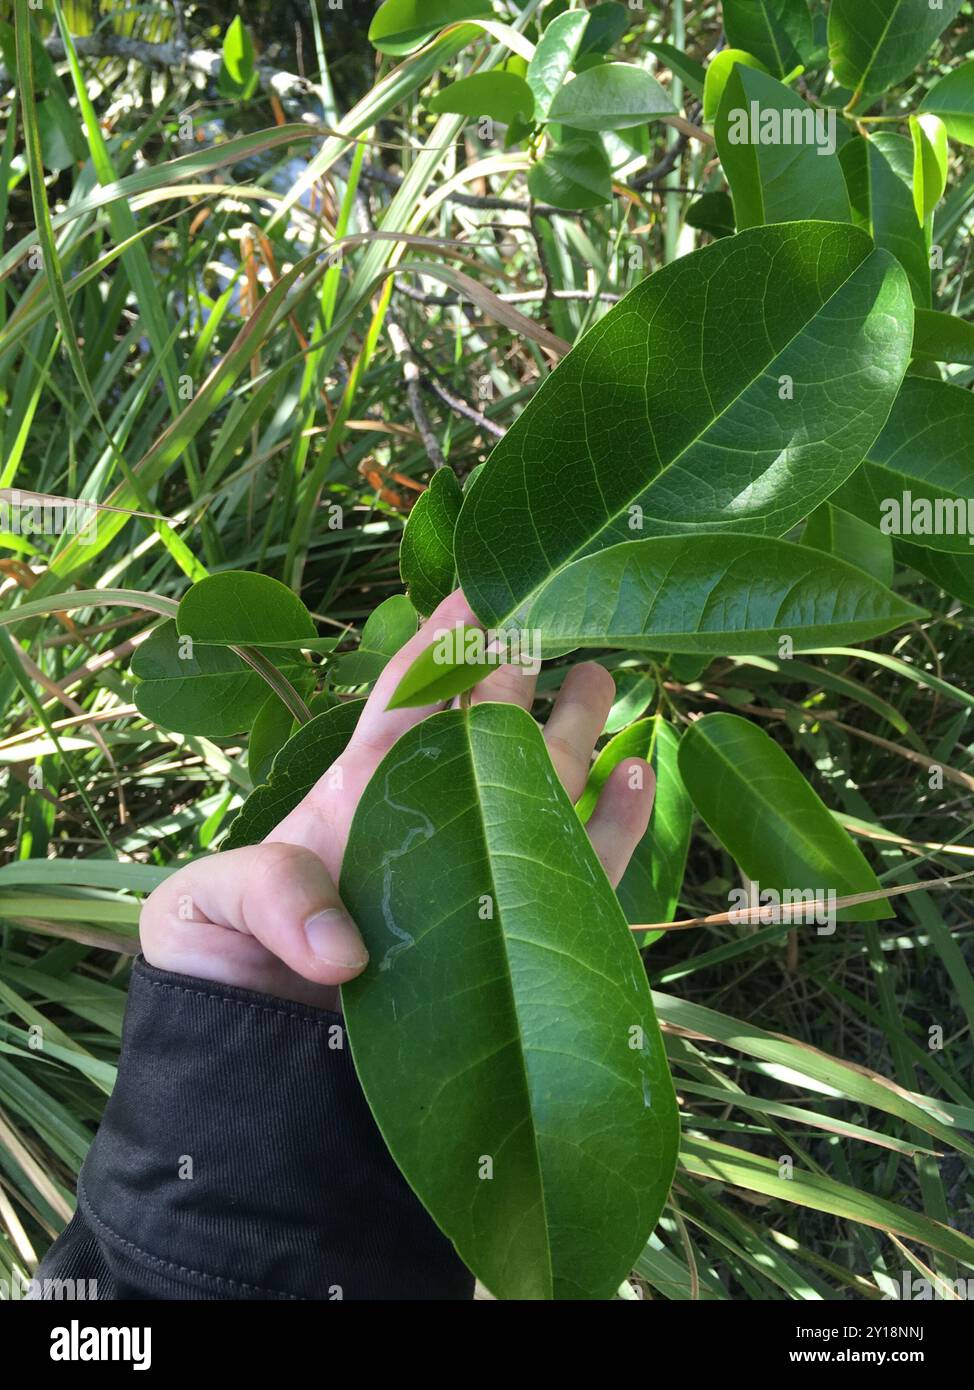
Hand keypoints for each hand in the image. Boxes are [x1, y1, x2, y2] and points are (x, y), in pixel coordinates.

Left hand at [141, 590, 654, 1006]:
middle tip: (558, 612)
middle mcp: (429, 824)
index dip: (441, 642)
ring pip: (541, 788)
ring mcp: (476, 877)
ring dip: (575, 731)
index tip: (478, 586)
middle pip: (487, 730)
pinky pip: (581, 878)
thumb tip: (345, 951)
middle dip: (518, 669)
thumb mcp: (201, 913)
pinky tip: (635, 778)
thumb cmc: (220, 975)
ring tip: (601, 675)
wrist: (254, 1079)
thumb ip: (265, 897)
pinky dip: (615, 829)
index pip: (406, 700)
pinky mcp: (516, 941)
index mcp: (355, 796)